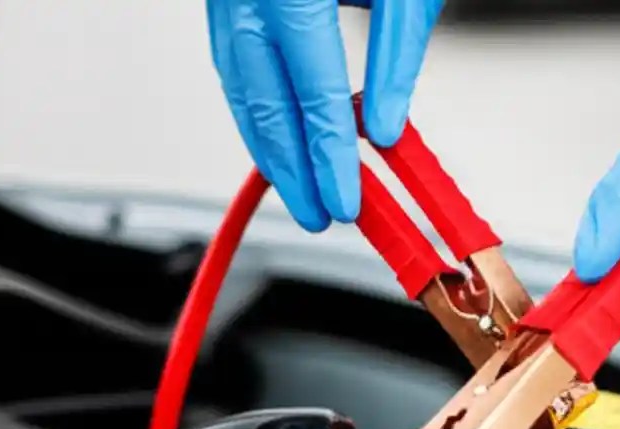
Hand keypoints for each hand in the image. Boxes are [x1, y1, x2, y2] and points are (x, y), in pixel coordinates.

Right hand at [208, 0, 443, 230]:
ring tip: (302, 193)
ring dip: (272, 150)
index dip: (329, 159)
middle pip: (266, 106)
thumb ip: (394, 59)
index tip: (345, 203)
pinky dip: (258, 112)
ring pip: (241, 91)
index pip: (315, 97)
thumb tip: (385, 128)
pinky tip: (280, 143)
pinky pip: (235, 68)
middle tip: (320, 216)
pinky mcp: (225, 1)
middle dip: (293, 173)